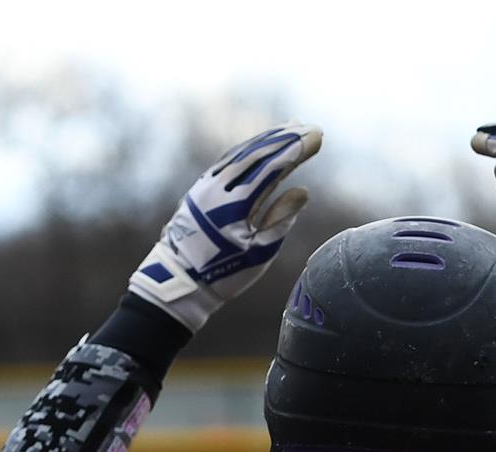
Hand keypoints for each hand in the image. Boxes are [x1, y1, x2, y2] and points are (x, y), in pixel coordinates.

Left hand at [128, 123, 322, 331]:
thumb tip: (302, 191)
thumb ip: (280, 220)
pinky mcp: (201, 187)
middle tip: (311, 128)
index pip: (272, 167)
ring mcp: (207, 184)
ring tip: (292, 128)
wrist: (178, 279)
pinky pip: (229, 159)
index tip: (317, 137)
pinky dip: (249, 148)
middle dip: (287, 138)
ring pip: (242, 153)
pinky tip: (262, 144)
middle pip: (258, 153)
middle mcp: (219, 187)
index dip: (296, 149)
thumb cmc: (223, 273)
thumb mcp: (258, 253)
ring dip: (268, 139)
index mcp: (236, 204)